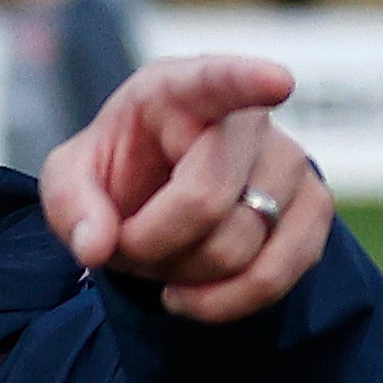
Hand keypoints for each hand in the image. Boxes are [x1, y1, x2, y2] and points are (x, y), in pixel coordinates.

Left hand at [37, 55, 333, 324]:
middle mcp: (245, 118)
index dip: (246, 81)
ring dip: (183, 274)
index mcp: (178, 90)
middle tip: (129, 241)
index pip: (216, 80)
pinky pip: (275, 277)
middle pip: (205, 200)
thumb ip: (70, 206)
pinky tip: (192, 295)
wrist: (157, 205)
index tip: (278, 82)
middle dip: (152, 243)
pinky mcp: (313, 208)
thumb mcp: (69, 181)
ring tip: (164, 255)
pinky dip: (223, 302)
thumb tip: (96, 245)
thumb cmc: (116, 178)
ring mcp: (289, 161)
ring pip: (238, 247)